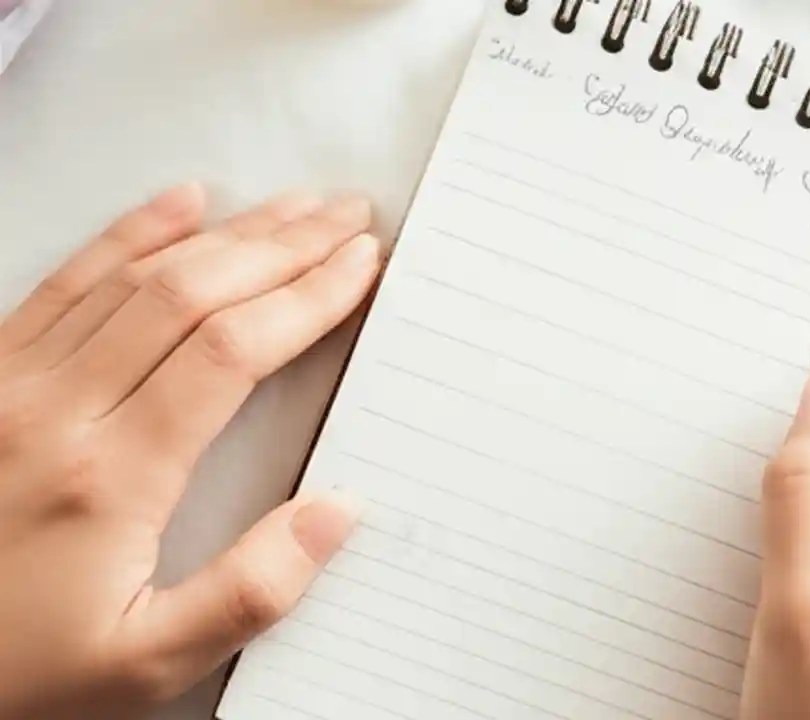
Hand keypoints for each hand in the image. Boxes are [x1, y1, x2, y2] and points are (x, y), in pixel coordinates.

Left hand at [0, 183, 381, 718]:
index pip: (232, 350)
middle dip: (283, 246)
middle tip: (345, 217)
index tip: (361, 263)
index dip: (308, 296)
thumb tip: (336, 512)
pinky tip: (179, 203)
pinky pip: (65, 280)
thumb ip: (250, 593)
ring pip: (137, 275)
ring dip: (226, 232)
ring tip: (292, 207)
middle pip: (193, 293)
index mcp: (113, 475)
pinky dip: (129, 232)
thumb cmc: (25, 667)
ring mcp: (15, 382)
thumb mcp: (147, 663)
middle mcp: (59, 409)